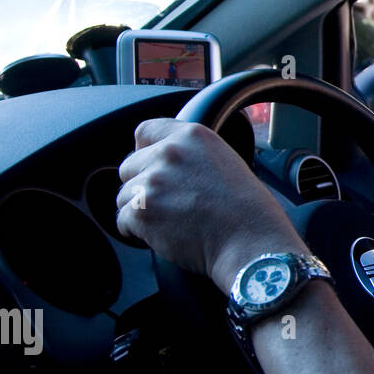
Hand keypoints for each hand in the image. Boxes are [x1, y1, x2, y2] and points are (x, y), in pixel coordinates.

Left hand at [117, 119, 307, 294]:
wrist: (251, 242)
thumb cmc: (248, 211)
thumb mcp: (225, 162)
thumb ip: (192, 155)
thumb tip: (165, 164)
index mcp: (192, 136)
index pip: (144, 131)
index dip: (145, 152)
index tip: (152, 168)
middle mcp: (169, 153)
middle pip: (129, 166)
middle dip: (142, 185)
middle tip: (169, 204)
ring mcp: (152, 182)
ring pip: (124, 196)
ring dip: (141, 210)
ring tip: (172, 222)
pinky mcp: (141, 212)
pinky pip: (123, 221)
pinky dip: (138, 232)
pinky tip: (166, 235)